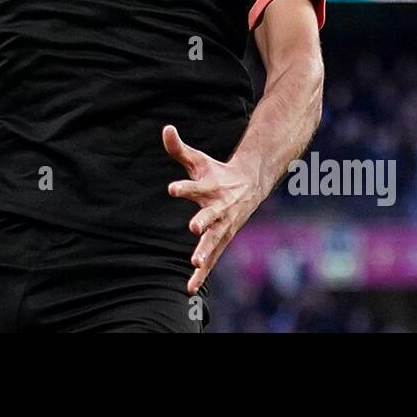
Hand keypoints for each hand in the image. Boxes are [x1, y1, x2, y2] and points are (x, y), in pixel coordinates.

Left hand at [164, 124, 264, 294]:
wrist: (250, 185)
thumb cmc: (217, 173)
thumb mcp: (198, 160)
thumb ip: (178, 148)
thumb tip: (165, 128)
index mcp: (211, 187)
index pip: (195, 186)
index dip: (184, 187)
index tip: (172, 189)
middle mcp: (219, 207)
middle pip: (210, 215)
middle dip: (203, 221)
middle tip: (194, 227)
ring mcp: (223, 225)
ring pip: (214, 241)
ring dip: (205, 251)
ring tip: (194, 262)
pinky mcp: (222, 239)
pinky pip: (212, 259)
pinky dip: (202, 274)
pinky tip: (190, 288)